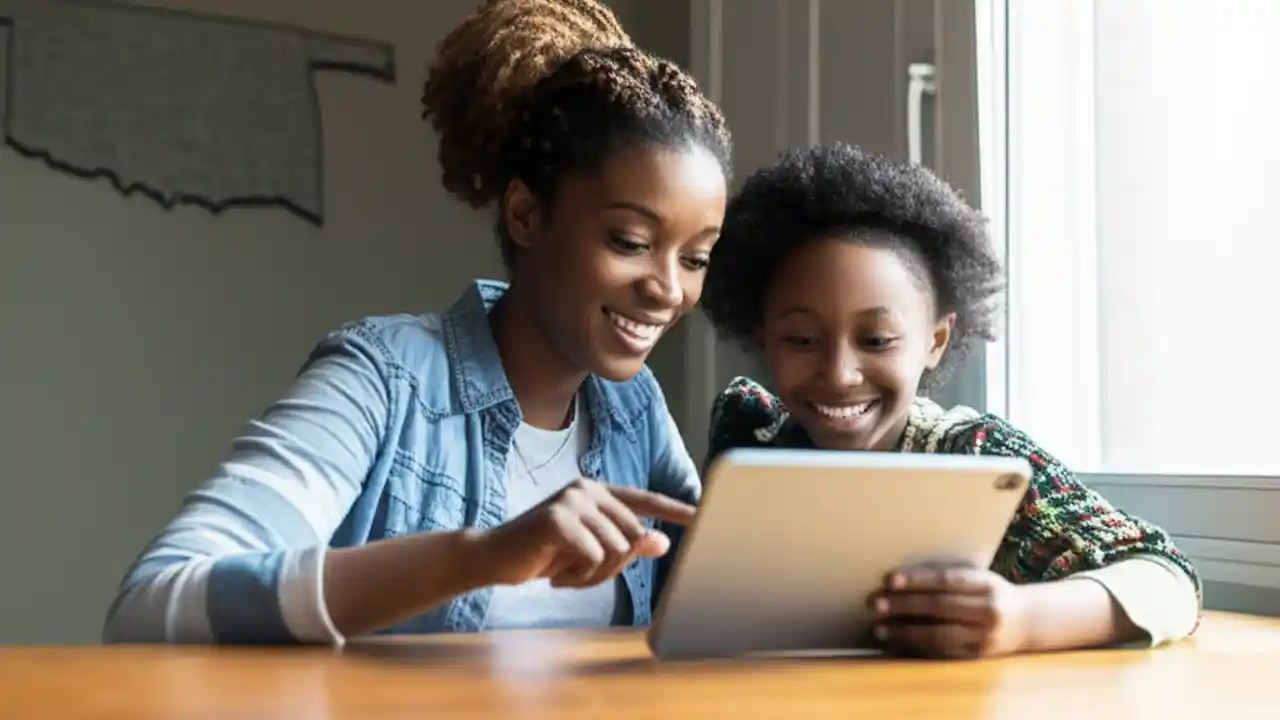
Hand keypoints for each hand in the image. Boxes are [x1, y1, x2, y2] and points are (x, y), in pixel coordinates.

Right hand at [479, 478, 695, 588]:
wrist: (494, 557)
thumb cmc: (542, 554)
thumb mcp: (589, 551)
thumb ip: (623, 544)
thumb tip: (661, 541)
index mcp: (597, 493)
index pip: (644, 500)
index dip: (675, 509)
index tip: (702, 515)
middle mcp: (587, 489)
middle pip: (633, 535)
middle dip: (612, 566)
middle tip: (579, 573)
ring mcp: (572, 500)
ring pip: (617, 549)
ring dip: (594, 574)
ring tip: (565, 572)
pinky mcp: (559, 518)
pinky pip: (594, 556)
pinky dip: (578, 576)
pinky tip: (554, 573)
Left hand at [867, 562, 1030, 658]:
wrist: (1026, 621)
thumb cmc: (989, 593)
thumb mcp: (976, 578)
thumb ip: (946, 577)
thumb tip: (899, 578)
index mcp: (986, 584)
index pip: (946, 580)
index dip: (917, 580)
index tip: (890, 579)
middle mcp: (988, 611)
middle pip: (939, 607)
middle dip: (903, 605)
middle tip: (874, 602)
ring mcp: (984, 637)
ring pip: (938, 635)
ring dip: (904, 631)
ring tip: (878, 627)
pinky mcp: (976, 656)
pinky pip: (942, 652)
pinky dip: (916, 647)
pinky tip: (896, 642)